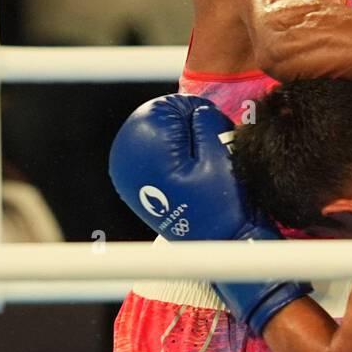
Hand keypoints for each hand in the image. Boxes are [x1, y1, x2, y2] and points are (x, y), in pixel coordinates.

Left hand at [108, 94, 308, 330]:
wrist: (219, 244)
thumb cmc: (224, 200)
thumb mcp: (221, 151)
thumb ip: (204, 120)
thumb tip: (194, 109)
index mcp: (147, 149)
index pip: (168, 107)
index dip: (196, 111)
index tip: (214, 127)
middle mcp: (127, 162)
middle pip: (157, 120)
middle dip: (185, 126)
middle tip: (208, 145)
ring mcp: (127, 176)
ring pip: (155, 138)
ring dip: (178, 140)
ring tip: (200, 161)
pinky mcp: (134, 188)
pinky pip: (152, 156)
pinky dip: (170, 154)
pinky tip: (187, 169)